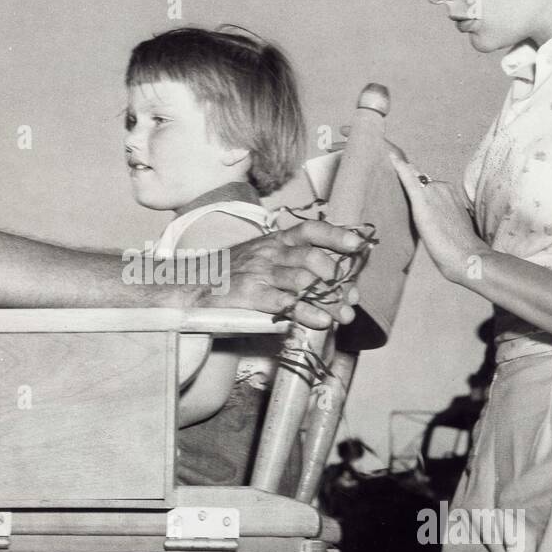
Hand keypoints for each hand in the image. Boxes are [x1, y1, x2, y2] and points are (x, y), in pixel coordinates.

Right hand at [209, 219, 363, 328]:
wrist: (192, 285)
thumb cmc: (234, 274)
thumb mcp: (263, 257)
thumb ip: (294, 263)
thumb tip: (335, 280)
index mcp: (276, 241)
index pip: (311, 230)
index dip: (336, 235)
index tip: (359, 244)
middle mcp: (270, 252)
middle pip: (313, 258)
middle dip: (337, 280)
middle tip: (351, 300)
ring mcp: (259, 272)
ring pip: (302, 280)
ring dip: (327, 299)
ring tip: (341, 316)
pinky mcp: (249, 294)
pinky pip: (282, 302)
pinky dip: (305, 312)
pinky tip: (319, 321)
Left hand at [388, 153, 488, 286]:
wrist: (467, 256)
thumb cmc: (461, 248)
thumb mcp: (454, 225)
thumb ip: (442, 216)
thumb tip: (432, 219)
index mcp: (451, 192)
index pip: (428, 186)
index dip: (417, 187)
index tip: (405, 174)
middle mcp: (442, 187)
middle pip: (418, 185)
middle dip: (409, 191)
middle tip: (399, 189)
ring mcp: (433, 192)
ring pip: (412, 184)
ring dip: (402, 185)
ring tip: (391, 173)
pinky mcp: (423, 201)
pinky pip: (409, 179)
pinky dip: (399, 166)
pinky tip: (390, 156)